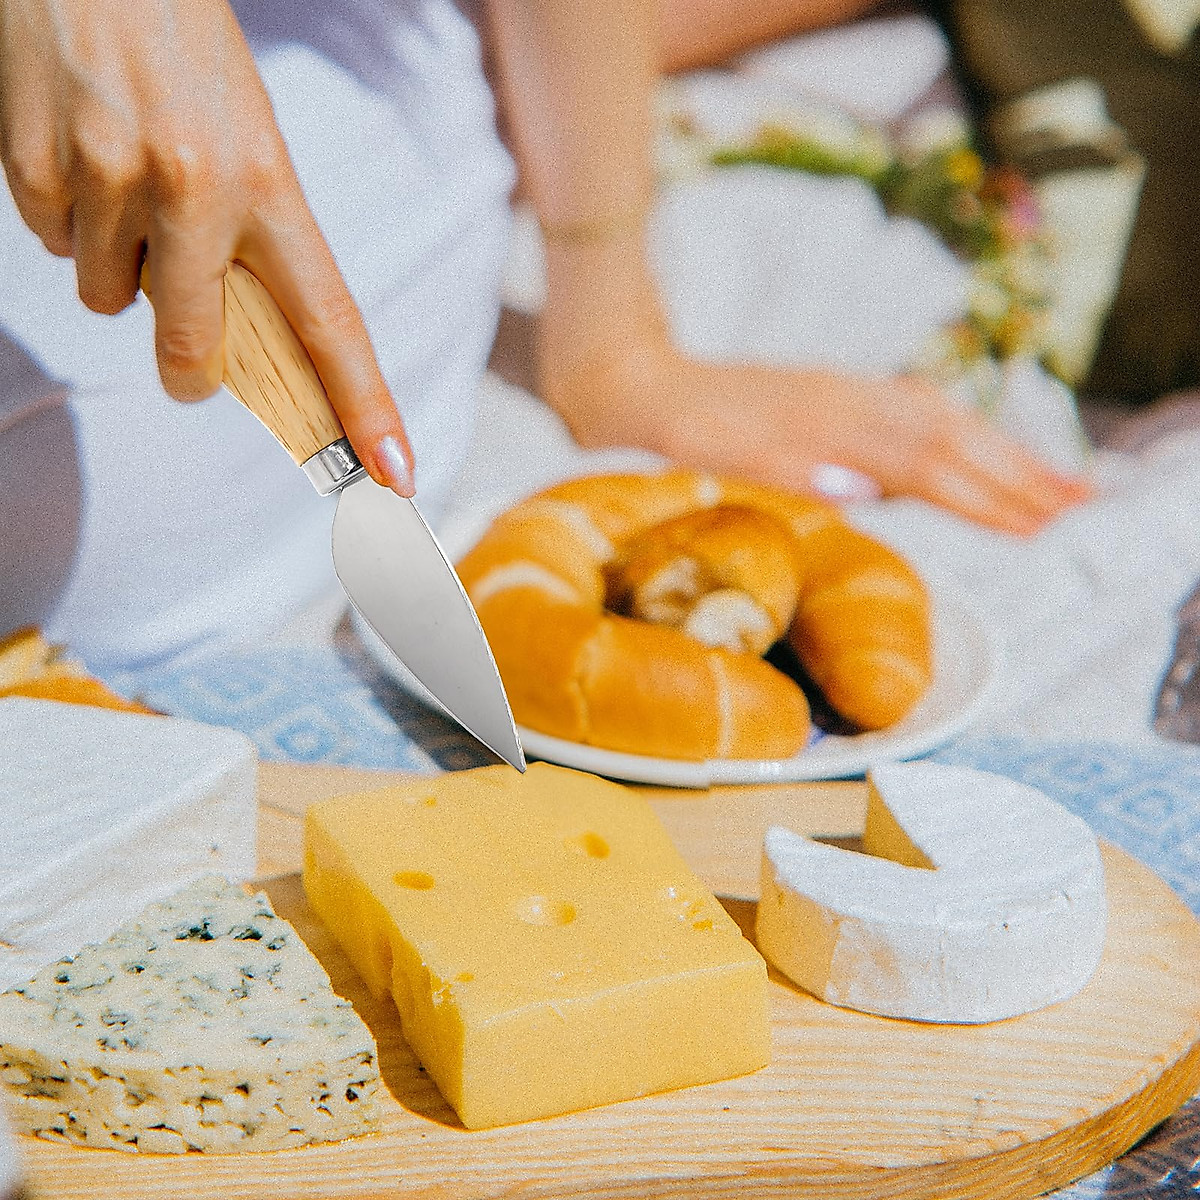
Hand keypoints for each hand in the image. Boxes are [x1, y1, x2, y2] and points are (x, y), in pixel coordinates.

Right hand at [0, 0, 413, 493]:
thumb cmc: (189, 54)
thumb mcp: (251, 140)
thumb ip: (254, 241)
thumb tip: (238, 345)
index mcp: (268, 183)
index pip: (329, 321)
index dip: (363, 405)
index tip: (393, 470)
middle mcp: (194, 187)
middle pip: (192, 347)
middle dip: (188, 367)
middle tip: (188, 356)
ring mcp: (110, 176)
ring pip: (110, 298)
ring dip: (123, 267)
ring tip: (130, 187)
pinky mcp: (37, 164)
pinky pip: (56, 246)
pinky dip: (72, 223)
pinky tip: (84, 159)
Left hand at [538, 241, 1090, 536]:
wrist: (628, 372)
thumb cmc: (665, 422)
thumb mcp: (711, 452)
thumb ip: (787, 470)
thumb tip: (862, 488)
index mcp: (823, 423)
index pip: (923, 465)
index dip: (983, 496)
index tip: (1039, 524)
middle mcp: (842, 402)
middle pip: (949, 436)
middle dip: (1015, 472)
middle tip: (1080, 504)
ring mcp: (837, 393)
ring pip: (938, 418)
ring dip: (996, 449)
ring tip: (1051, 479)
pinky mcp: (826, 395)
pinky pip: (910, 411)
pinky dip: (955, 433)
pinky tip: (968, 447)